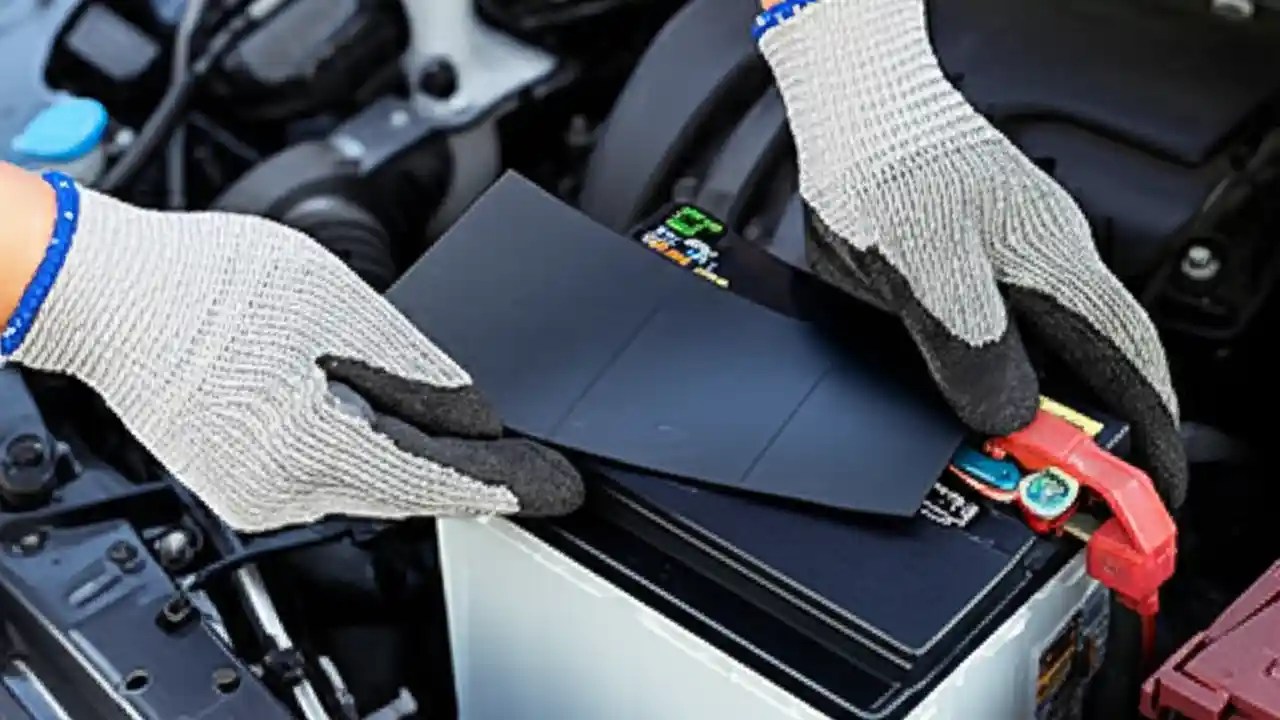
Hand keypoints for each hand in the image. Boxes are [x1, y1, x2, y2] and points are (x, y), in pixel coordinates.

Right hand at [3, 173, 583, 531]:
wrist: (108, 296)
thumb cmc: (209, 281)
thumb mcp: (339, 303)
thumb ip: (416, 369)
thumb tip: (476, 416)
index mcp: (317, 440)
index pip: (443, 478)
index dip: (509, 482)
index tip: (555, 489)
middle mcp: (287, 485)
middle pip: (411, 492)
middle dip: (470, 475)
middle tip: (521, 463)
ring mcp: (259, 493)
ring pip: (371, 491)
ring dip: (419, 466)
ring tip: (461, 440)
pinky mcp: (240, 485)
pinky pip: (327, 484)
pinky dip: (367, 462)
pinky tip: (381, 432)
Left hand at [756, 0, 1186, 506]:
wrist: (854, 114)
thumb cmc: (886, 169)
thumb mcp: (923, 270)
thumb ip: (968, 344)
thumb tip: (1006, 413)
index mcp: (1054, 265)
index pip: (1129, 359)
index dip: (1147, 428)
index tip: (1152, 485)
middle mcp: (1048, 261)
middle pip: (1100, 360)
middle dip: (1102, 429)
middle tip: (1085, 490)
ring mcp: (1017, 256)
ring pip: (1056, 348)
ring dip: (1052, 405)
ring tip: (1031, 461)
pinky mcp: (980, 257)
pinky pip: (1016, 330)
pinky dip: (1012, 375)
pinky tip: (984, 395)